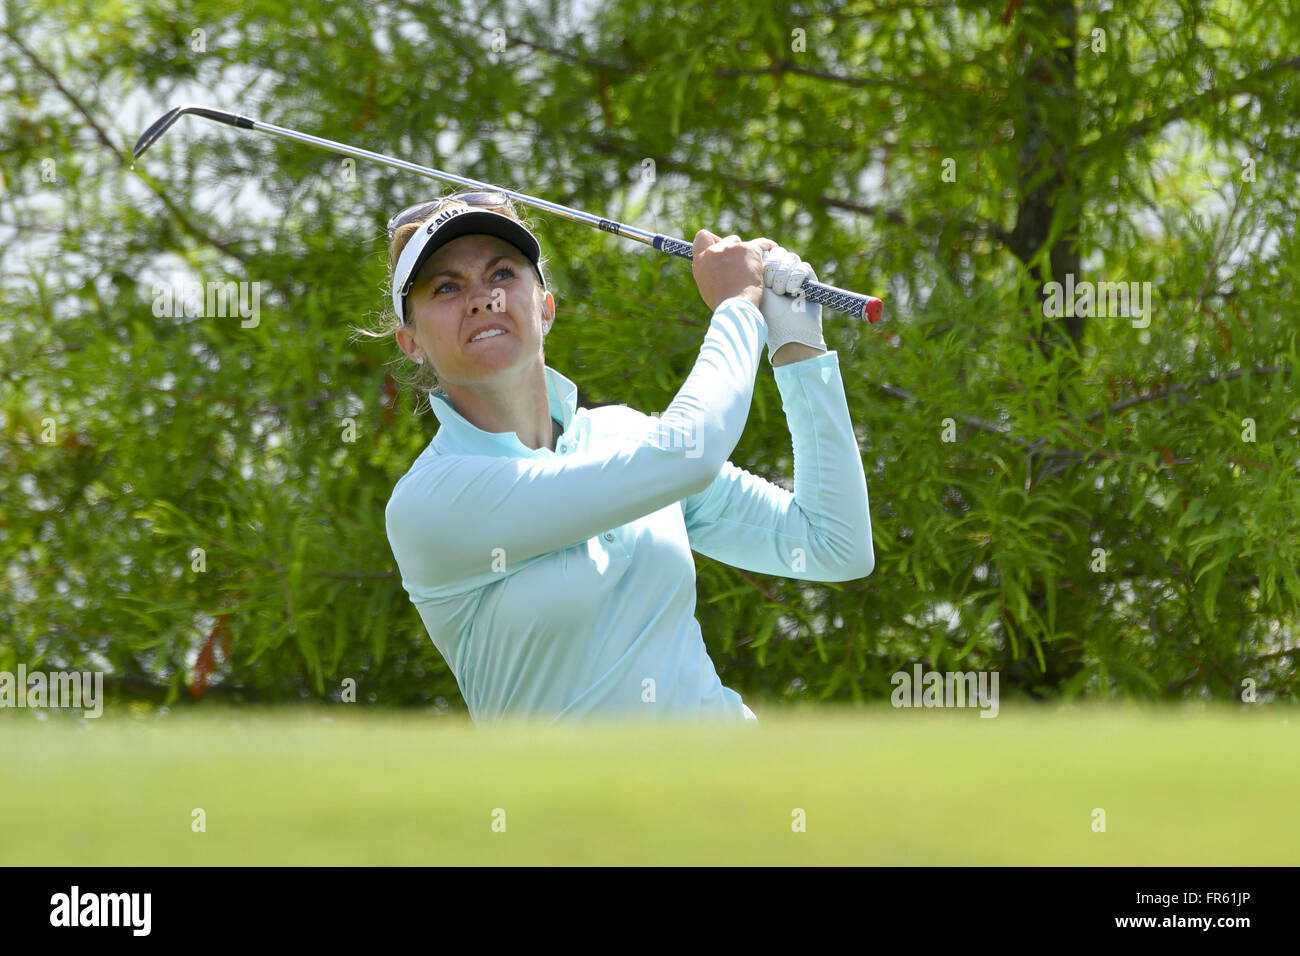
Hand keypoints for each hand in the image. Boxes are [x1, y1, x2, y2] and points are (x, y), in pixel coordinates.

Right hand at [691, 230, 776, 311]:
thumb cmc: (724, 303)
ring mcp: (731, 249)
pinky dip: (767, 246)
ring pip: (741, 243)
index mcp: (700, 262)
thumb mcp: (707, 287)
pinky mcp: (748, 249)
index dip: (713, 241)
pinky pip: (761, 243)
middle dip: (733, 249)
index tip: (721, 248)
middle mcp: (713, 252)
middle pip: (726, 240)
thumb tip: (717, 265)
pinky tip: (771, 248)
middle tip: (740, 265)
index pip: (703, 237)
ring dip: (746, 253)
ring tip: (753, 267)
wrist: (736, 306)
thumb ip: (709, 271)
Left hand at [760, 245, 824, 364]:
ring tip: (781, 292)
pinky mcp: (810, 280)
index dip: (763, 260)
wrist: (788, 332)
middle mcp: (780, 273)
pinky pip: (803, 267)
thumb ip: (757, 268)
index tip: (759, 277)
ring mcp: (795, 276)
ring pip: (790, 258)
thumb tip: (760, 248)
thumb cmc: (768, 314)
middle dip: (772, 268)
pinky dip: (796, 278)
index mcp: (764, 274)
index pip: (765, 252)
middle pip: (778, 253)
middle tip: (769, 287)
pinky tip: (793, 292)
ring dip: (783, 275)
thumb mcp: (757, 288)